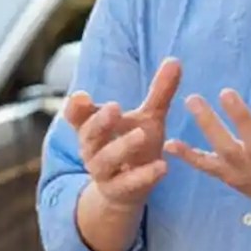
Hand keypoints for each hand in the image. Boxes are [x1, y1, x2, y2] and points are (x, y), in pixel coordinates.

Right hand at [64, 57, 180, 207]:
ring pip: (106, 159)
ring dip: (122, 146)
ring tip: (141, 135)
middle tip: (114, 107)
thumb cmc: (135, 146)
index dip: (76, 107)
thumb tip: (175, 59)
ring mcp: (103, 172)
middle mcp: (92, 149)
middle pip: (89, 134)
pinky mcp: (119, 191)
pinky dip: (143, 176)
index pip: (77, 115)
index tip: (81, 96)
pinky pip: (128, 184)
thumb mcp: (149, 118)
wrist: (129, 190)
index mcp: (93, 127)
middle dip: (100, 121)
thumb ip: (160, 92)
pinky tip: (163, 167)